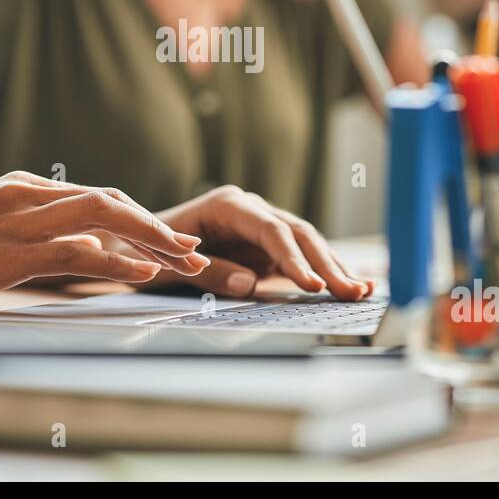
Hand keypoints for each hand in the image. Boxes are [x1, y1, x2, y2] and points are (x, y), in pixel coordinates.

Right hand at [0, 172, 208, 313]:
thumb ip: (30, 236)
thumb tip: (78, 253)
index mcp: (25, 189)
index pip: (99, 198)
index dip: (141, 218)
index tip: (173, 241)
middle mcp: (28, 195)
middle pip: (111, 202)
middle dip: (158, 225)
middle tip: (195, 251)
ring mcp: (19, 221)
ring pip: (103, 216)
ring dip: (152, 237)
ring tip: (186, 260)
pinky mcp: (9, 252)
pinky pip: (75, 251)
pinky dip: (117, 261)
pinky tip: (145, 273)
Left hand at [144, 186, 373, 300]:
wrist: (134, 245)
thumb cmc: (147, 253)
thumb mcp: (169, 267)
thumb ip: (210, 272)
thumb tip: (252, 283)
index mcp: (228, 205)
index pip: (271, 230)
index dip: (294, 258)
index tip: (313, 285)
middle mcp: (251, 210)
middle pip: (298, 234)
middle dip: (327, 264)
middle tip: (351, 293)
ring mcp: (263, 227)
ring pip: (307, 244)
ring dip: (334, 268)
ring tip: (363, 291)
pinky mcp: (268, 247)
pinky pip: (302, 258)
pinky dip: (325, 272)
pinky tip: (355, 283)